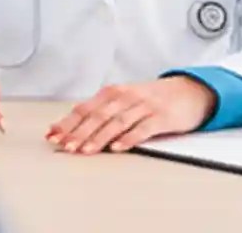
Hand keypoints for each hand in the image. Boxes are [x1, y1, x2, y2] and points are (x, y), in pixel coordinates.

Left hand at [45, 77, 215, 153]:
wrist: (188, 91)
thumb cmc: (150, 99)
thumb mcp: (123, 101)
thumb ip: (100, 113)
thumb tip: (69, 128)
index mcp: (112, 93)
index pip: (84, 108)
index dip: (67, 122)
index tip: (53, 135)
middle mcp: (125, 97)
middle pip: (97, 116)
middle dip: (79, 132)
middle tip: (65, 146)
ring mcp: (144, 106)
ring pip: (117, 122)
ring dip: (99, 137)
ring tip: (86, 150)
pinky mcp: (161, 117)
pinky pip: (143, 128)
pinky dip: (129, 138)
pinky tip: (118, 147)